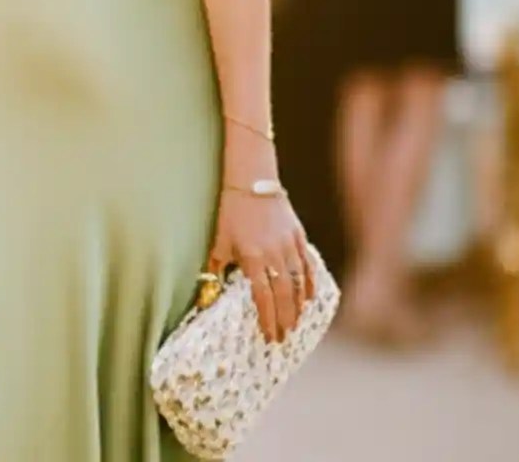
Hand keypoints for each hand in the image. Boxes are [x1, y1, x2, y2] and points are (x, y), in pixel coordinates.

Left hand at [208, 192, 315, 342]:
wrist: (251, 182)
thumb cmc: (230, 213)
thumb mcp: (218, 241)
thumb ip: (216, 268)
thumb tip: (209, 293)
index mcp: (252, 257)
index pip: (263, 296)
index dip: (267, 319)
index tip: (268, 335)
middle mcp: (274, 254)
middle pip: (283, 295)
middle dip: (283, 319)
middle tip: (282, 337)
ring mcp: (289, 245)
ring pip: (298, 282)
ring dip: (297, 306)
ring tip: (294, 323)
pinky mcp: (299, 236)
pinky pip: (307, 265)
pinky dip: (309, 283)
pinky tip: (309, 298)